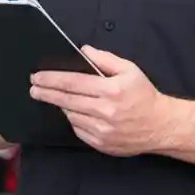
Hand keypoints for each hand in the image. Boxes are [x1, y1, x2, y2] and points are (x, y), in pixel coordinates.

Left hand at [29, 46, 174, 156]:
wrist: (161, 126)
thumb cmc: (144, 95)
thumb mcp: (129, 70)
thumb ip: (105, 59)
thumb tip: (84, 51)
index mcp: (111, 90)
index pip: (72, 82)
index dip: (51, 79)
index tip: (37, 77)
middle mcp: (105, 111)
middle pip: (66, 100)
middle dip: (46, 93)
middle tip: (33, 88)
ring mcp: (102, 130)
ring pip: (71, 116)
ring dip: (61, 106)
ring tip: (58, 98)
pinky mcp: (101, 143)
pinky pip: (78, 130)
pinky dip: (74, 120)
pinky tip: (76, 113)